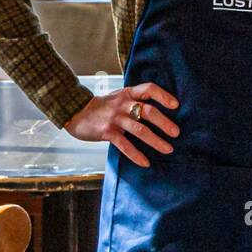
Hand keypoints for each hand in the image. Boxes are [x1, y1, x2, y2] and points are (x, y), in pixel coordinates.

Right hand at [64, 82, 178, 167]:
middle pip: (148, 111)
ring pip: (139, 130)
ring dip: (156, 141)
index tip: (176, 105)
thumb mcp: (119, 98)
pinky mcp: (106, 132)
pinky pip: (124, 145)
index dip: (163, 96)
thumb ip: (135, 101)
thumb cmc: (103, 106)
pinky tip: (145, 163)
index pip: (148, 89)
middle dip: (164, 122)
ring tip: (168, 149)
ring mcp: (115, 118)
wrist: (75, 111)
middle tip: (176, 133)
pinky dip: (136, 155)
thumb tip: (159, 112)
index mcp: (128, 93)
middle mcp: (123, 104)